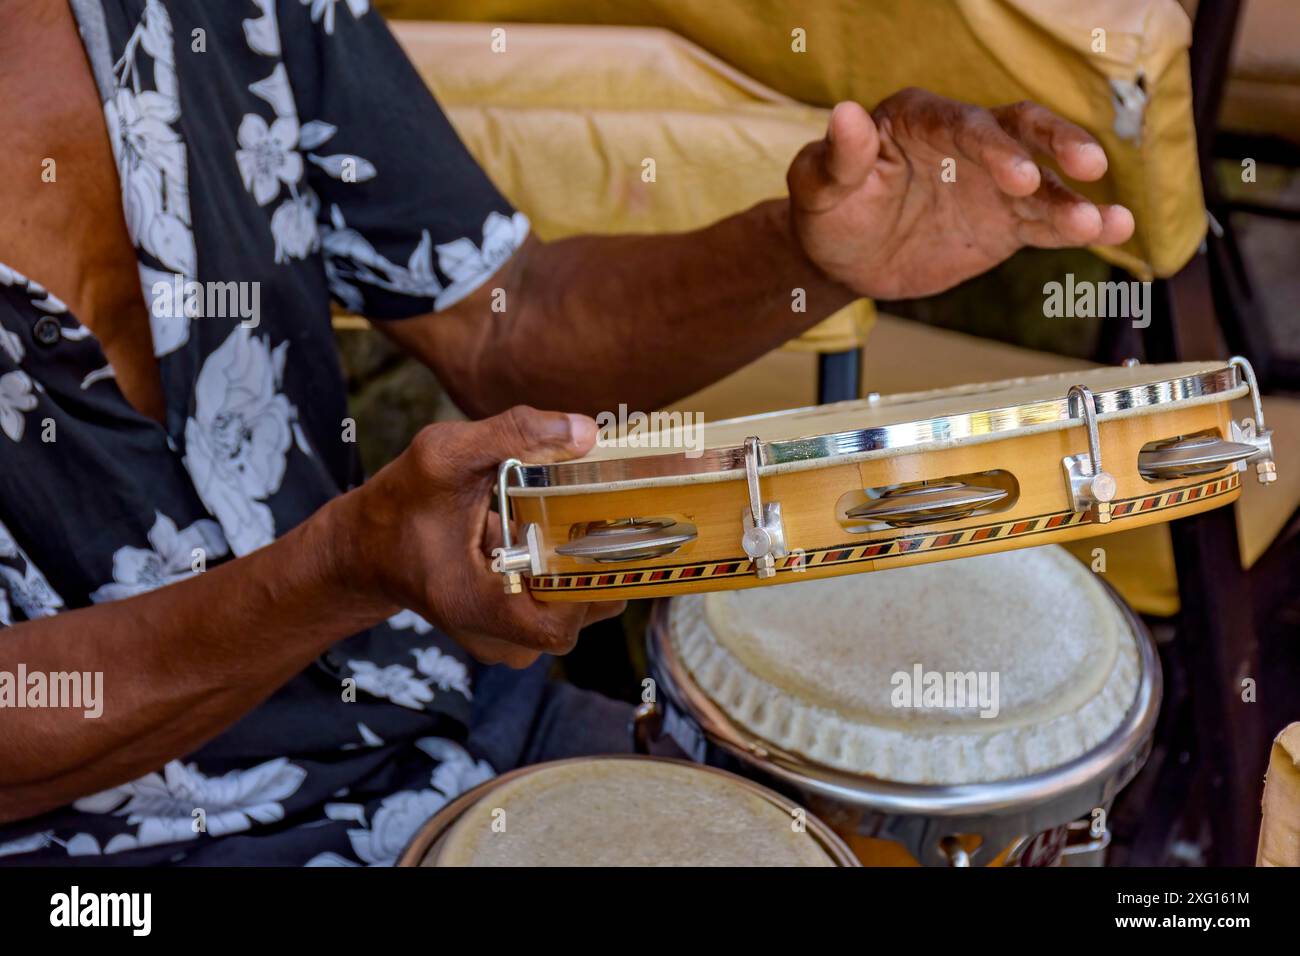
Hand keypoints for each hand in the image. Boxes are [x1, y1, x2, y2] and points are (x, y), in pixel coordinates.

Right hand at [341, 406, 624, 667]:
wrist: (369, 546)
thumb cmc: (401, 503)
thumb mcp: (443, 454)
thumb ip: (513, 435)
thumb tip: (587, 432)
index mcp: (476, 607)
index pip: (559, 625)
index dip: (586, 578)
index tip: (591, 526)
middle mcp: (498, 639)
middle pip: (581, 613)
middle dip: (594, 560)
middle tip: (594, 511)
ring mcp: (508, 641)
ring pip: (579, 609)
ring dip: (584, 563)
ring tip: (574, 519)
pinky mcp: (514, 630)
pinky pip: (563, 606)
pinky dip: (569, 570)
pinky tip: (555, 534)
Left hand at [786, 88, 1135, 300]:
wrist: (845, 258)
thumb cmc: (829, 211)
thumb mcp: (818, 186)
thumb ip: (838, 155)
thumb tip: (846, 114)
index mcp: (920, 120)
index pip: (964, 125)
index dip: (994, 148)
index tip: (1019, 177)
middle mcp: (966, 141)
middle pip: (1021, 130)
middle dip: (1055, 145)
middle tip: (1085, 166)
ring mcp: (993, 180)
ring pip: (1045, 180)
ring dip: (1076, 198)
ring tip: (1108, 222)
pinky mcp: (1007, 220)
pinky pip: (1047, 221)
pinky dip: (1079, 226)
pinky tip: (1113, 229)